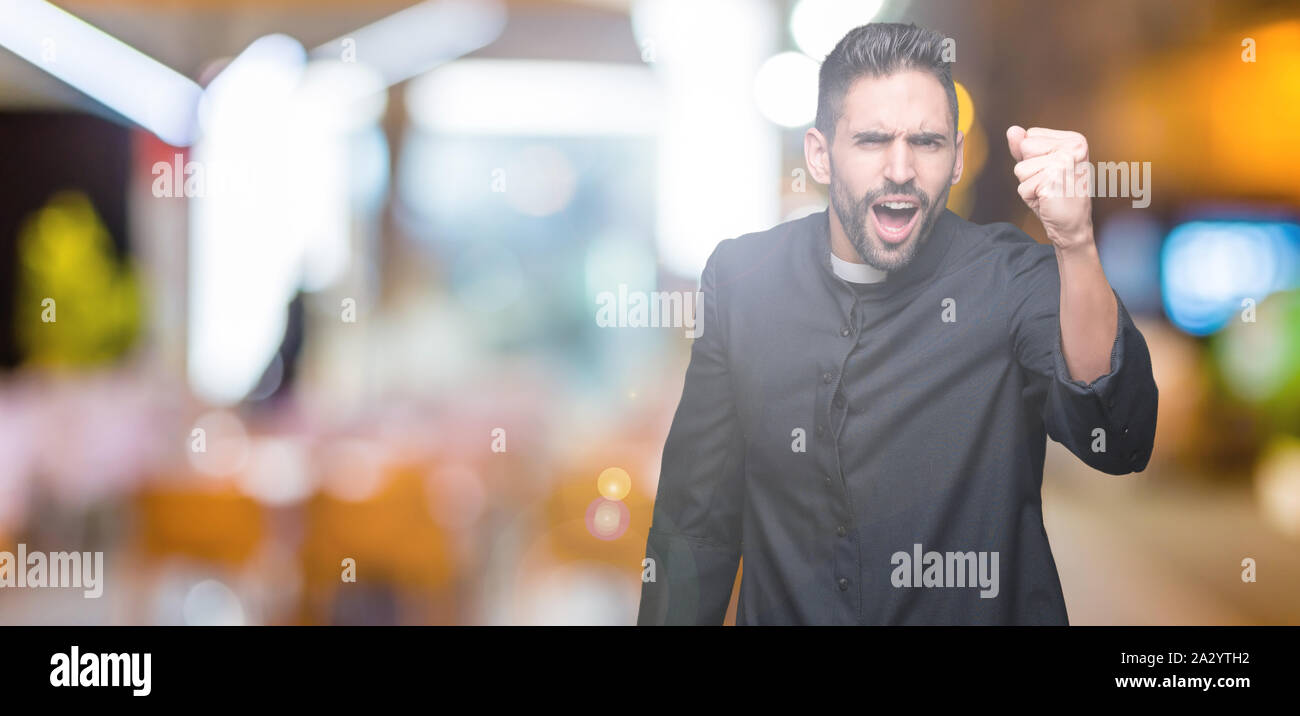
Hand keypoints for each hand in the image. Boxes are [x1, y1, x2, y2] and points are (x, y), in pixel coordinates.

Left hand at [1007, 126, 1093, 251]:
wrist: (1073, 225)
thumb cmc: (1058, 194)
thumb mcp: (1040, 165)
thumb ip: (1025, 147)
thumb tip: (1012, 130)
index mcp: (1074, 139)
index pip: (1031, 135)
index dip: (1033, 157)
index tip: (1052, 171)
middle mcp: (1072, 148)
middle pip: (1024, 147)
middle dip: (1029, 169)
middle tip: (1049, 182)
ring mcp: (1063, 163)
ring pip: (1021, 168)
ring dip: (1029, 184)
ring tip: (1048, 190)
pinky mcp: (1052, 181)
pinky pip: (1022, 186)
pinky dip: (1030, 197)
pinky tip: (1047, 199)